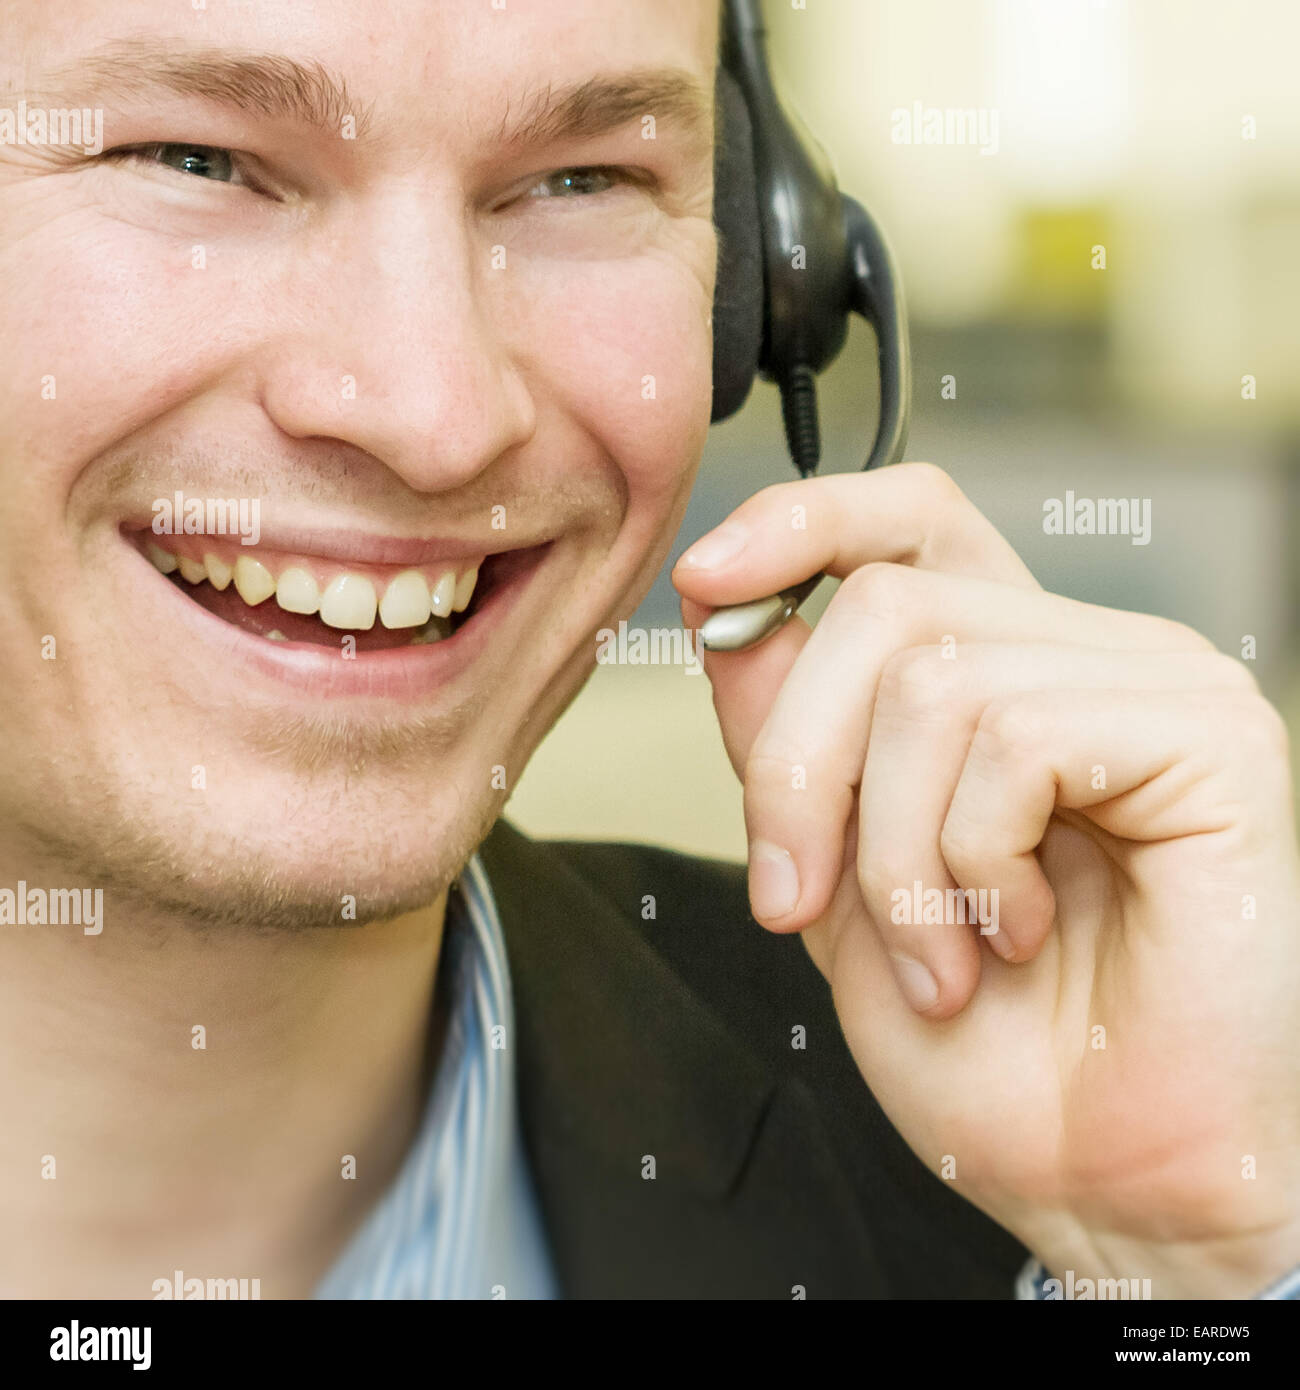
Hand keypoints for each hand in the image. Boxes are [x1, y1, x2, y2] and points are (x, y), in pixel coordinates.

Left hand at [673, 463, 1299, 1296]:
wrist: (1108, 1179)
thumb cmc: (990, 1045)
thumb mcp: (839, 878)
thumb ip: (793, 748)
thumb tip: (734, 623)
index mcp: (1004, 674)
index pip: (911, 521)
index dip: (802, 523)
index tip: (705, 580)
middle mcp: (1085, 656)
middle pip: (883, 604)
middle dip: (797, 764)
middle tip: (795, 898)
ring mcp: (1155, 685)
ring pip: (934, 680)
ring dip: (890, 851)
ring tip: (936, 954)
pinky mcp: (1209, 737)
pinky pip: (1017, 740)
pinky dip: (971, 860)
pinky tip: (1014, 933)